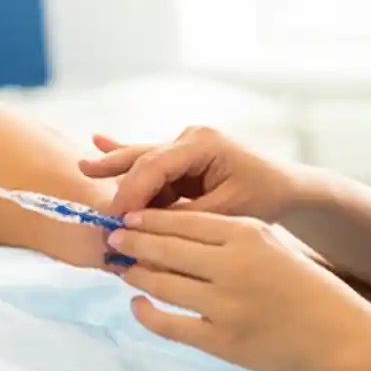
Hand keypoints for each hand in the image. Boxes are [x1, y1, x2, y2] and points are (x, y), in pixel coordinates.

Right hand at [79, 128, 312, 219]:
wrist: (286, 189)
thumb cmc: (264, 197)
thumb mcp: (226, 211)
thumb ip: (184, 218)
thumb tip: (142, 231)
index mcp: (204, 143)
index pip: (156, 164)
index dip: (131, 191)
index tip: (114, 217)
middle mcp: (191, 138)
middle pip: (144, 157)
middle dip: (116, 174)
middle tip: (85, 182)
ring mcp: (186, 146)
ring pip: (144, 163)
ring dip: (118, 174)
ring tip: (84, 169)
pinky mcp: (183, 160)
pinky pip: (151, 164)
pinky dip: (127, 161)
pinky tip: (98, 141)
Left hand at [108, 209, 370, 370]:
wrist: (333, 332)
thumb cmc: (301, 285)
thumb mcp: (271, 245)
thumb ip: (227, 236)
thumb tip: (171, 231)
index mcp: (248, 236)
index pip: (184, 221)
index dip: (149, 219)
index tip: (128, 218)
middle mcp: (233, 267)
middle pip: (166, 249)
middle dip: (133, 243)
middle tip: (113, 239)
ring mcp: (225, 305)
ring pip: (162, 285)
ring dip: (137, 275)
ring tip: (125, 269)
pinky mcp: (220, 339)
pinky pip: (168, 324)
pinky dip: (146, 313)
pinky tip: (138, 305)